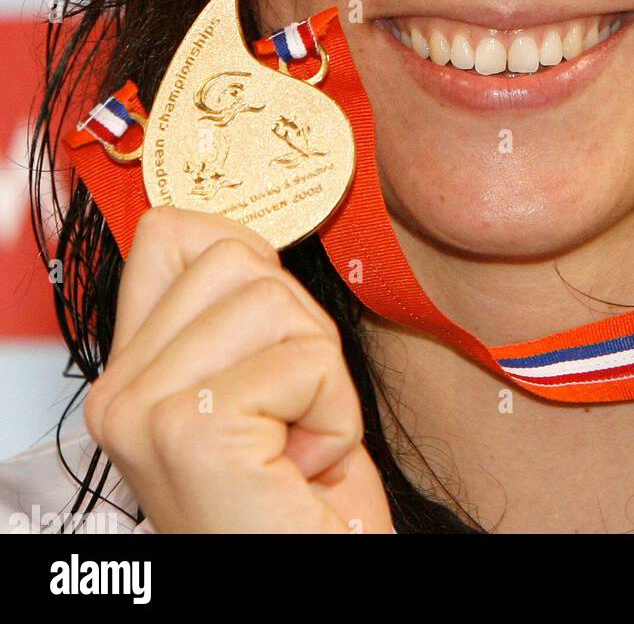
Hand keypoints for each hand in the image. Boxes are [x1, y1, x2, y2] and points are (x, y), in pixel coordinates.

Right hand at [84, 205, 393, 533]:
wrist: (311, 581)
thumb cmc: (299, 505)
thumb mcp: (257, 386)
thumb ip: (234, 313)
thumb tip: (249, 239)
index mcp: (130, 375)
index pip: (170, 234)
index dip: (245, 260)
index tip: (271, 334)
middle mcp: (119, 393)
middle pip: (237, 259)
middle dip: (298, 330)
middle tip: (291, 414)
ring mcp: (144, 411)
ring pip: (274, 300)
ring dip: (319, 374)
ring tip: (296, 443)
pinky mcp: (190, 431)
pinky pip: (305, 361)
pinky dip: (332, 412)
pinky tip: (303, 467)